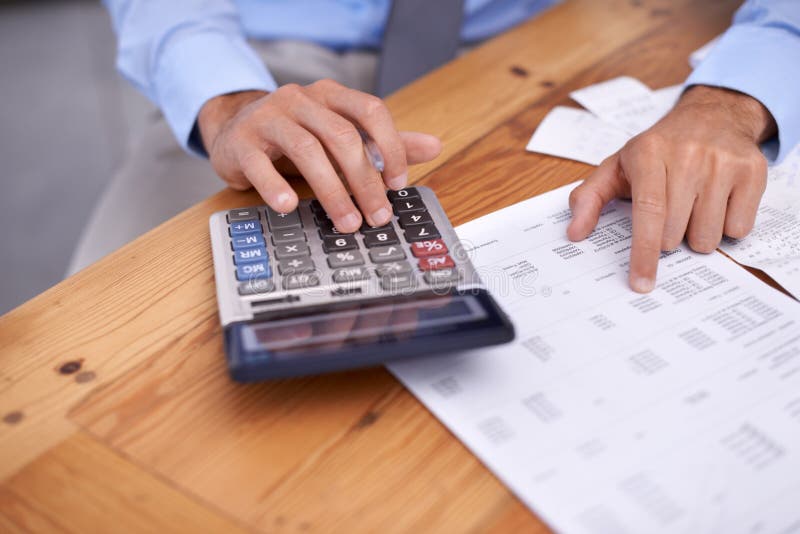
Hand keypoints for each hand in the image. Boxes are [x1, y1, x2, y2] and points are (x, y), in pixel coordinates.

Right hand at [197, 79, 441, 231]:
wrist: (234, 129)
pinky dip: (276, 187)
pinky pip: (260, 164)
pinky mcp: (241, 142)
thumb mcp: (340, 134)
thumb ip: (385, 142)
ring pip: (307, 151)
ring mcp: (268, 118)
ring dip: (332, 192)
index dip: (390, 146)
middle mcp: (300, 100)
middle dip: (365, 181)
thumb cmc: (296, 135)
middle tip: (377, 216)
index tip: (399, 183)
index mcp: (330, 95)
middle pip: (342, 136)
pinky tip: (290, 207)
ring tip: (347, 222)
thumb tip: (435, 146)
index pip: (370, 110)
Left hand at [567, 85, 775, 292]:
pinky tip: (718, 202)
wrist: (712, 115)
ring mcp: (724, 163)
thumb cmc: (658, 150)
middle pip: (676, 232)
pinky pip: (739, 229)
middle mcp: (689, 155)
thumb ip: (589, 198)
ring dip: (697, 234)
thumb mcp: (617, 166)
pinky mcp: (753, 172)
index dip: (644, 252)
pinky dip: (726, 226)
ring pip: (708, 237)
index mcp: (650, 153)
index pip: (648, 212)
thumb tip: (575, 233)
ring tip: (693, 207)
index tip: (641, 282)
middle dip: (668, 238)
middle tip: (669, 215)